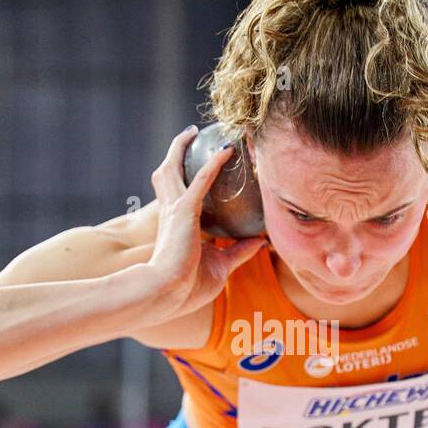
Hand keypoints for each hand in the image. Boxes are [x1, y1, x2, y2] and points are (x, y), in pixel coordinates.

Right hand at [146, 125, 265, 317]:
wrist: (167, 295)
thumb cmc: (187, 288)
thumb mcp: (220, 267)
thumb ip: (238, 251)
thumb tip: (261, 242)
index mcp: (175, 226)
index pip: (178, 195)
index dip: (183, 179)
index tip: (194, 167)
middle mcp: (171, 213)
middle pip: (166, 175)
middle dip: (174, 154)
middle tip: (188, 139)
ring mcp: (175, 210)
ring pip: (172, 169)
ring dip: (180, 148)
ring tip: (192, 133)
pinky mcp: (185, 212)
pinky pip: (202, 179)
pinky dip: (214, 163)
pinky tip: (227, 150)